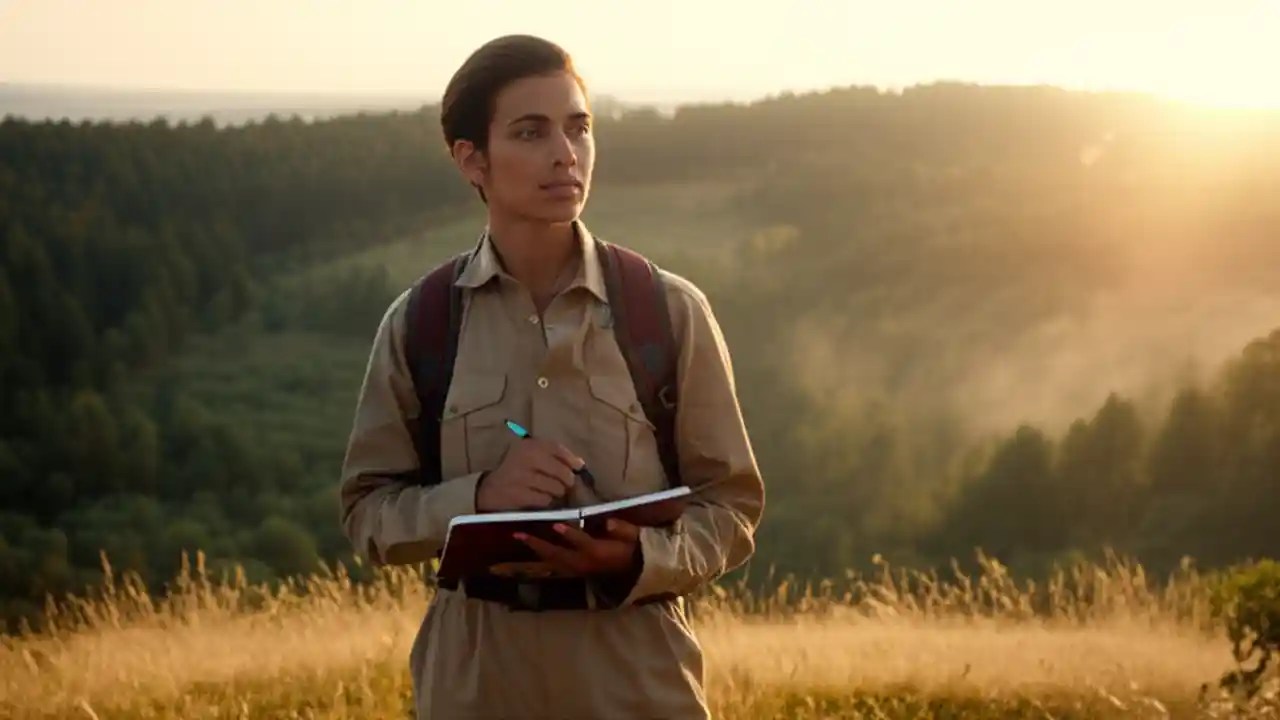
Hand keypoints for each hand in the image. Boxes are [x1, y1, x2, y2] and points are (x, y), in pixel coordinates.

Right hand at [476, 438, 583, 511]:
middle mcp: (525, 458)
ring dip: (556, 493)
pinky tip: (539, 498)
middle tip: (564, 485)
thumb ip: (554, 456)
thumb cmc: (516, 471)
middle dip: (567, 481)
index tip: (578, 467)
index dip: (571, 459)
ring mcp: (522, 477)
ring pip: (556, 488)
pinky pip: (545, 500)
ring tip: (548, 491)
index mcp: (529, 445)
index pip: (558, 449)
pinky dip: (546, 501)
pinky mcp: (519, 495)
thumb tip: (580, 463)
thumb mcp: (531, 456)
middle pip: (562, 471)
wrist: (488, 489)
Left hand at [515, 518, 641, 578]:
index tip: (556, 525)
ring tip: (519, 537)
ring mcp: (577, 568)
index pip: (582, 543)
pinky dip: (542, 555)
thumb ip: (622, 529)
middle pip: (557, 554)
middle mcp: (584, 562)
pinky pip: (555, 563)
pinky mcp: (574, 569)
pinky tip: (531, 546)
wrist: (633, 568)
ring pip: (552, 559)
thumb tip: (608, 523)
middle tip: (519, 534)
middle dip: (538, 544)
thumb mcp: (633, 535)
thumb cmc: (631, 546)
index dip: (569, 535)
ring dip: (536, 549)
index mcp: (598, 553)